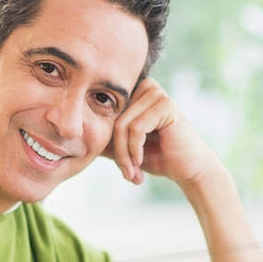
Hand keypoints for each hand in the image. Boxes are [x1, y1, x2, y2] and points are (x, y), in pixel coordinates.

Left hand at [103, 77, 218, 185]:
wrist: (189, 169)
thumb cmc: (158, 157)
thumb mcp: (124, 147)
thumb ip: (104, 139)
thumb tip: (73, 138)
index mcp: (134, 92)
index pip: (105, 115)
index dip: (108, 143)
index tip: (121, 168)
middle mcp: (145, 87)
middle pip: (112, 119)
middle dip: (117, 152)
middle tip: (127, 174)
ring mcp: (156, 93)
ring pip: (122, 125)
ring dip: (125, 155)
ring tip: (132, 174)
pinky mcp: (165, 104)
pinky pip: (135, 129)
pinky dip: (135, 151)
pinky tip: (142, 164)